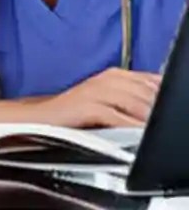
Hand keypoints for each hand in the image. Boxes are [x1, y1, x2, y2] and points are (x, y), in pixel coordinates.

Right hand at [37, 68, 160, 127]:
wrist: (39, 118)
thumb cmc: (75, 112)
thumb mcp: (106, 99)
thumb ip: (131, 98)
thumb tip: (157, 106)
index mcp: (115, 75)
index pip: (152, 80)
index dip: (163, 94)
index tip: (170, 108)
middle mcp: (107, 78)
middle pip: (146, 92)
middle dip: (159, 109)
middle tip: (165, 123)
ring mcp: (96, 91)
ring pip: (134, 102)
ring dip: (148, 118)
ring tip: (155, 130)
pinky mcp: (86, 106)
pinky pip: (116, 116)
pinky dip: (130, 127)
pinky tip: (137, 134)